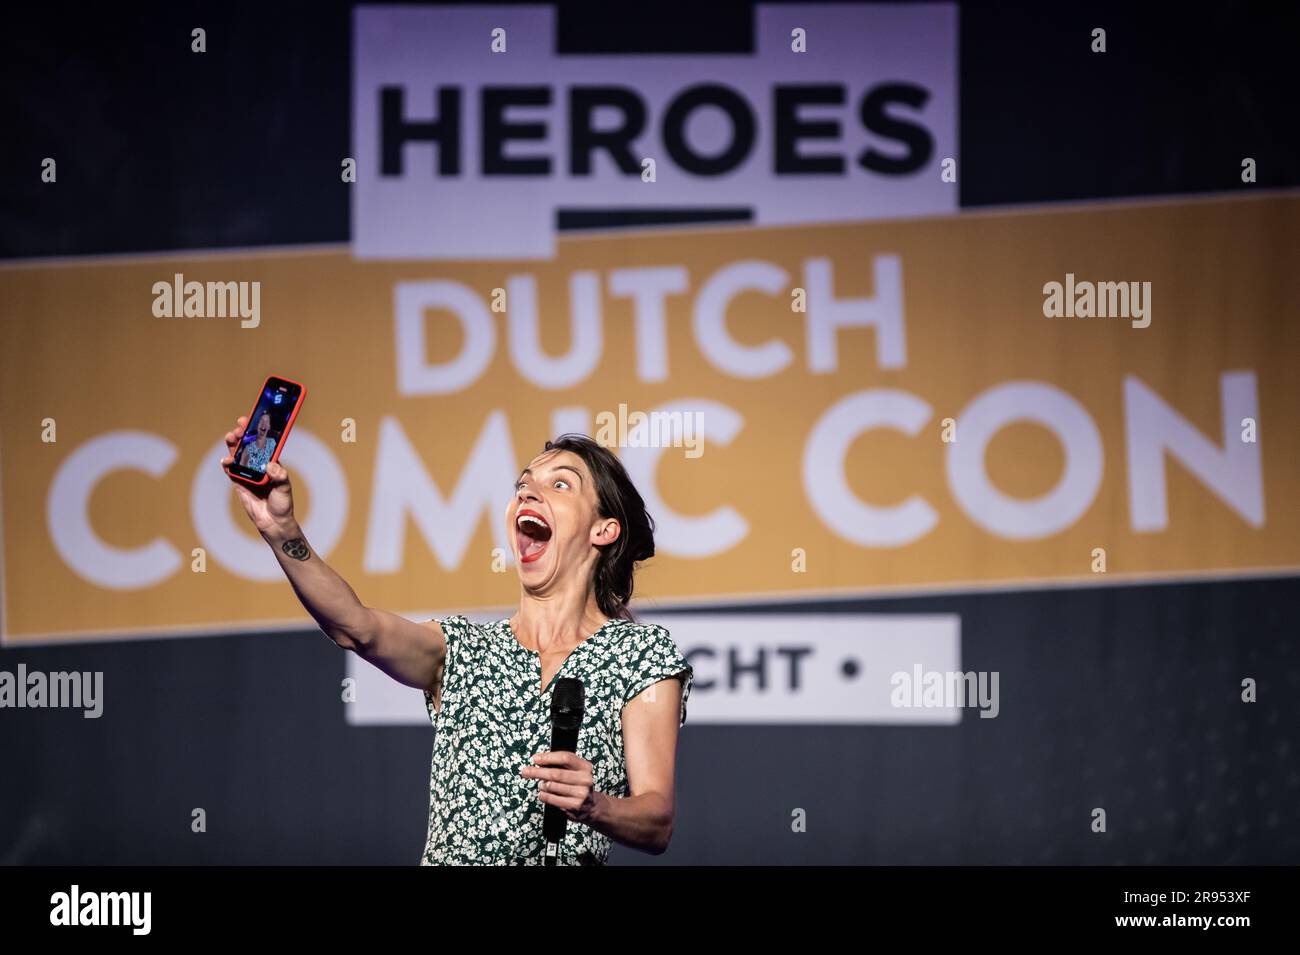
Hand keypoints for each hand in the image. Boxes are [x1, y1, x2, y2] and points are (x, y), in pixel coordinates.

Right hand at [220, 415, 296, 539]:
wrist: (273, 523)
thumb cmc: (283, 504)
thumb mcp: (285, 489)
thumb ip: (280, 477)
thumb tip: (271, 466)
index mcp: (272, 463)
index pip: (265, 444)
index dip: (258, 432)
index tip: (254, 422)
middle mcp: (259, 466)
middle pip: (249, 447)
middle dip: (244, 435)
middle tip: (240, 427)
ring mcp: (248, 474)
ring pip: (238, 456)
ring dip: (233, 446)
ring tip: (231, 438)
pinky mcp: (239, 483)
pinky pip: (231, 471)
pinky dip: (227, 464)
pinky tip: (226, 460)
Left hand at [522, 751, 598, 823]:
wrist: (590, 806)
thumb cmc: (577, 785)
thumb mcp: (574, 771)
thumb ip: (560, 765)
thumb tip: (539, 761)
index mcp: (585, 767)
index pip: (565, 757)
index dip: (548, 757)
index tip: (535, 758)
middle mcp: (585, 779)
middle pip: (556, 773)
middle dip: (538, 772)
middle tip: (526, 771)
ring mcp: (580, 793)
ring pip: (552, 786)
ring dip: (542, 785)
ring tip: (542, 785)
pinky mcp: (574, 805)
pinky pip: (551, 799)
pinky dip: (543, 795)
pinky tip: (543, 793)